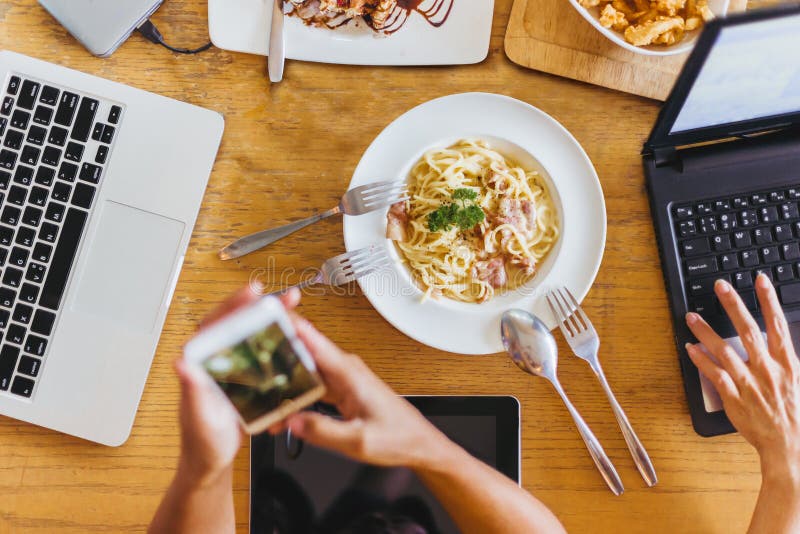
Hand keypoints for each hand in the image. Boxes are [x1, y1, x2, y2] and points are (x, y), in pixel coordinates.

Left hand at [174, 284, 298, 485]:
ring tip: (291, 308)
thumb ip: (192, 390)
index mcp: (198, 363)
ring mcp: (230, 367)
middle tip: (283, 297)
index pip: (215, 324)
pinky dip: (277, 341)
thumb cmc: (201, 442)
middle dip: (259, 305)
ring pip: (250, 334)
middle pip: (237, 323)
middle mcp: (214, 360)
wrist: (212, 461)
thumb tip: (180, 362)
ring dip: (270, 319)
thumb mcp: (198, 416)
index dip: (234, 305)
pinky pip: (260, 353)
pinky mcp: (244, 377)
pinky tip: (293, 337)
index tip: (253, 293)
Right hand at [269, 313, 449, 469]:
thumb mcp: (358, 441)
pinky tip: (279, 411)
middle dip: (274, 352)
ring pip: (304, 371)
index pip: (312, 338)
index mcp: (348, 372)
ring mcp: (342, 379)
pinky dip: (294, 396)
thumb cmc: (397, 438)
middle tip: (244, 357)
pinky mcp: (341, 390)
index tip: (264, 313)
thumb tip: (290, 420)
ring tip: (256, 392)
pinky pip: (311, 386)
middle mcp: (344, 369)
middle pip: (302, 351)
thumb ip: (322, 431)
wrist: (418, 444)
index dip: (288, 323)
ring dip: (282, 380)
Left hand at [685, 274, 799, 480]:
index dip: (769, 300)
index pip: (778, 324)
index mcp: (788, 363)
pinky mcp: (734, 398)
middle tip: (720, 286)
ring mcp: (749, 383)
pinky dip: (701, 361)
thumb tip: (782, 335)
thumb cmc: (796, 412)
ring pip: (724, 351)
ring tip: (691, 316)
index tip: (760, 280)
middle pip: (748, 330)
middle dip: (733, 306)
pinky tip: (690, 348)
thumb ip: (789, 357)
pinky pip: (714, 375)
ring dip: (706, 332)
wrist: (791, 444)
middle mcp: (767, 369)